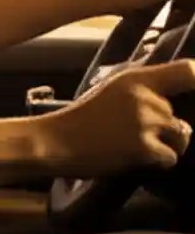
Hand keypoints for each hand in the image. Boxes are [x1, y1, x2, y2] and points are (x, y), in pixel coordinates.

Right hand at [38, 60, 194, 177]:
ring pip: (182, 137)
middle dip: (167, 127)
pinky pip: (171, 158)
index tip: (194, 93)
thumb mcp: (109, 89)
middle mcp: (146, 98)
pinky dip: (157, 162)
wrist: (53, 142)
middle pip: (182, 114)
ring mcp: (146, 123)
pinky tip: (134, 158)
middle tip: (137, 133)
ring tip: (136, 145)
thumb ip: (140, 87)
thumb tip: (170, 92)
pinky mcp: (144, 149)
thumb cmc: (79, 118)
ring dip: (166, 145)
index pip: (188, 71)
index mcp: (136, 79)